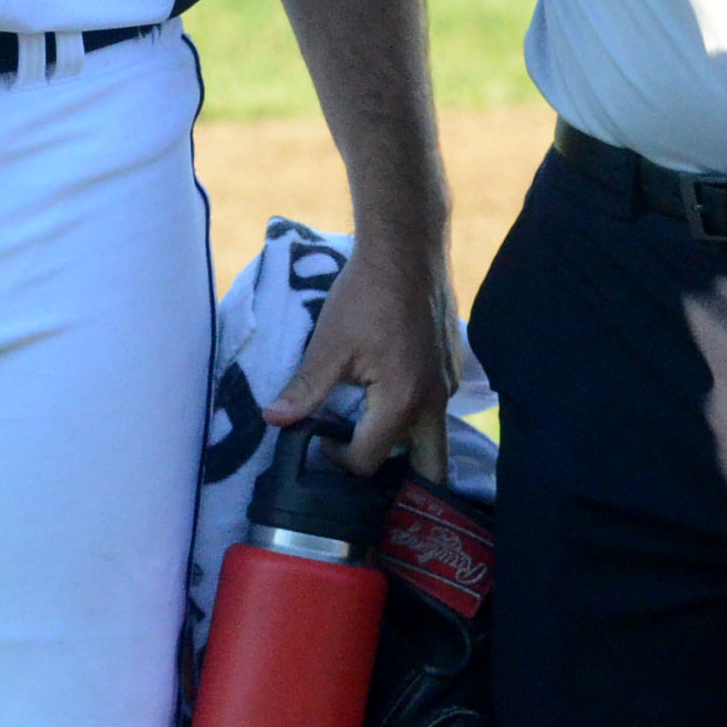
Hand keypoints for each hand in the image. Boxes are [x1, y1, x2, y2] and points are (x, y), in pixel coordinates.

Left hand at [264, 229, 460, 481]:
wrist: (406, 249)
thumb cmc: (364, 294)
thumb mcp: (328, 343)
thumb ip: (304, 388)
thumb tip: (273, 421)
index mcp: (402, 403)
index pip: (370, 462)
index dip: (338, 458)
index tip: (320, 437)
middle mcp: (436, 403)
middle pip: (426, 470)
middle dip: (394, 477)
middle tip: (359, 457)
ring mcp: (450, 385)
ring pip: (431, 438)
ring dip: (402, 443)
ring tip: (367, 427)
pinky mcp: (453, 367)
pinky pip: (436, 408)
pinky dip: (414, 415)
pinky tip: (387, 392)